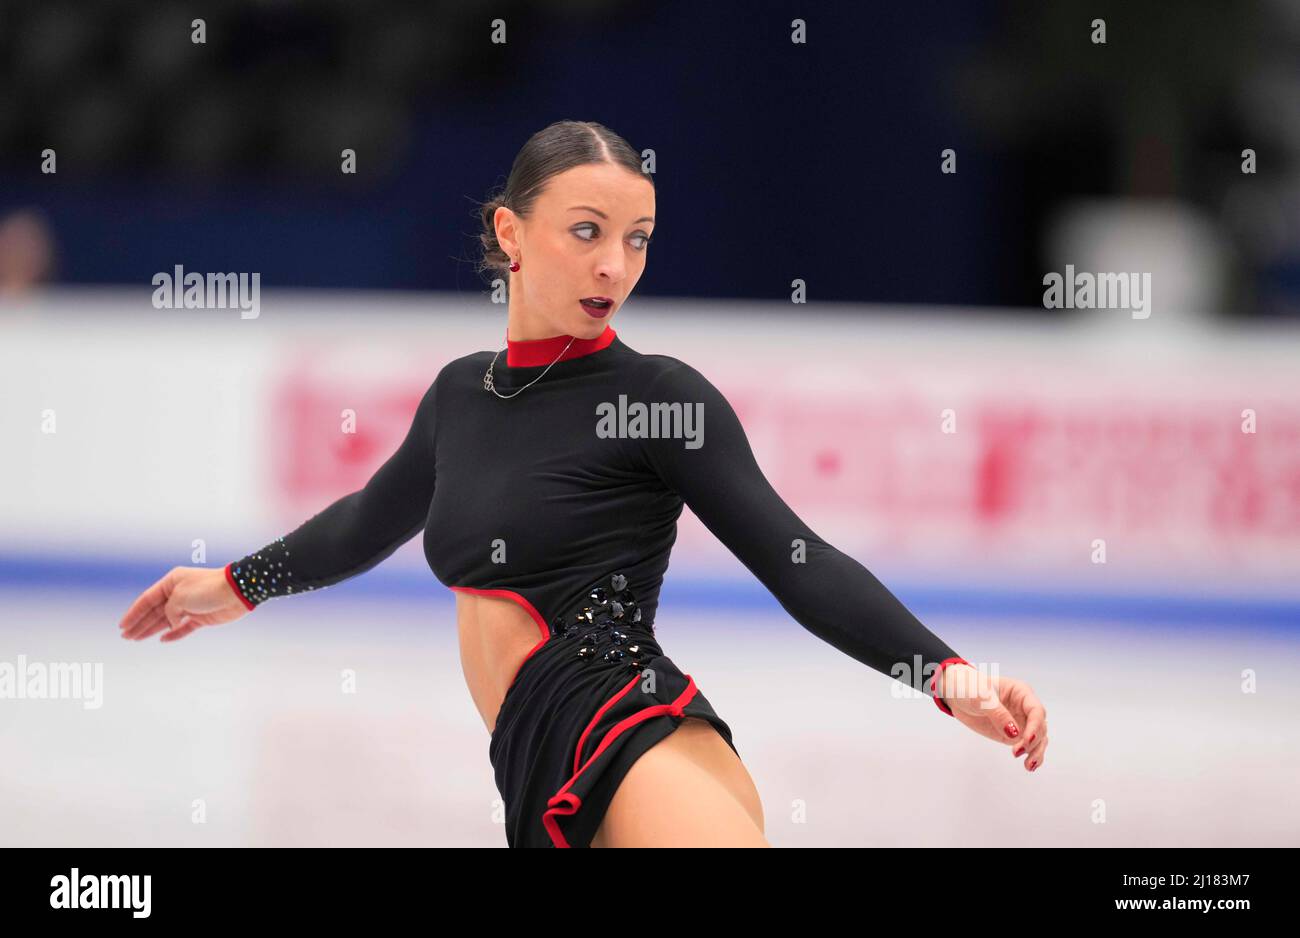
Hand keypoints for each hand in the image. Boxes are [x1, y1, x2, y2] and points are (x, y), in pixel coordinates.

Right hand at [118, 566, 250, 642]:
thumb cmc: (208, 589)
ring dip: (152, 629)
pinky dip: (174, 633)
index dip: (134, 613)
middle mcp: (179, 593)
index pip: (147, 599)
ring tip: (137, 639)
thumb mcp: (180, 597)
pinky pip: (183, 627)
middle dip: (140, 623)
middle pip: (155, 611)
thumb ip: (168, 611)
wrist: (237, 592)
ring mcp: (191, 606)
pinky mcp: (202, 617)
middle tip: (126, 636)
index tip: (122, 626)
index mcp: (172, 582)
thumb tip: (169, 622)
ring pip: (167, 620)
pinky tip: (163, 639)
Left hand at [939, 665, 1047, 771]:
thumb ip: (998, 714)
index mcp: (1021, 692)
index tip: (1026, 740)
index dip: (1035, 726)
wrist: (957, 695)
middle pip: (1040, 726)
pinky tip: (1029, 765)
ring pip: (1039, 738)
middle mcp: (1025, 707)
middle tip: (1017, 752)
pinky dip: (1031, 755)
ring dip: (1037, 752)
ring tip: (1028, 766)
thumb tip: (1015, 734)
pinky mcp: (1014, 734)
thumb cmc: (970, 689)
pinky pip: (1028, 745)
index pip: (1036, 710)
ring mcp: (1021, 722)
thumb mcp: (981, 698)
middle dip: (1034, 741)